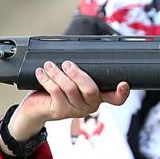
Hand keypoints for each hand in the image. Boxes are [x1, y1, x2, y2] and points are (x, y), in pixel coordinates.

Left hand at [7, 60, 128, 140]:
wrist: (36, 109)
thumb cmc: (56, 91)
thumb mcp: (73, 81)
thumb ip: (81, 71)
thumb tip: (82, 47)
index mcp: (98, 96)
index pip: (116, 99)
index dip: (122, 93)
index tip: (123, 83)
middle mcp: (90, 105)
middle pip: (91, 90)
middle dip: (78, 73)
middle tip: (67, 64)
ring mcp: (75, 110)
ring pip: (70, 89)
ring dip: (58, 73)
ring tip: (49, 65)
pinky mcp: (60, 111)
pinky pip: (55, 92)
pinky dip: (47, 79)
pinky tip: (41, 72)